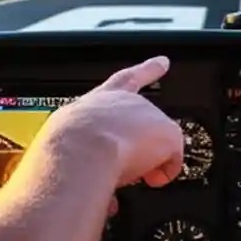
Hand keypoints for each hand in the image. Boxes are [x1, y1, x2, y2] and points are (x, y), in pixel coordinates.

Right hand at [31, 57, 184, 188]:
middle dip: (140, 145)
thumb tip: (92, 166)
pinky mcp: (168, 134)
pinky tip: (150, 178)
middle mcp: (128, 103)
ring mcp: (150, 115)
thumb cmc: (68, 145)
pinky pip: (173, 163)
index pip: (127, 80)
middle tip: (122, 162)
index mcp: (101, 99)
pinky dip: (163, 174)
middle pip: (146, 122)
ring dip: (145, 162)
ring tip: (123, 169)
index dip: (146, 70)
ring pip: (157, 146)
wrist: (80, 148)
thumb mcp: (70, 137)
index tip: (163, 62)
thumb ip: (85, 145)